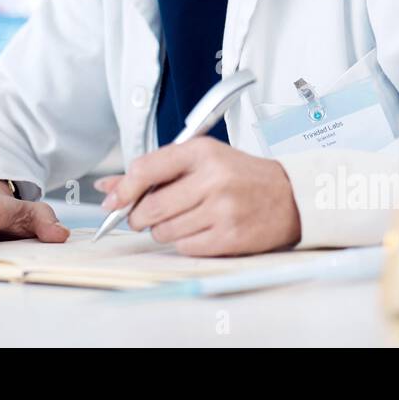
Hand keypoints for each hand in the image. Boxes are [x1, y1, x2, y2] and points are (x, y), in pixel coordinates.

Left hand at [94, 137, 300, 255]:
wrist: (289, 197)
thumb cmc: (240, 176)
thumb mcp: (201, 159)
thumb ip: (154, 170)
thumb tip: (109, 187)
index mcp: (201, 152)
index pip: (145, 169)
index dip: (122, 189)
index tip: (113, 201)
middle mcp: (212, 179)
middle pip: (150, 207)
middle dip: (138, 216)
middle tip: (144, 215)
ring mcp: (221, 210)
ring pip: (164, 231)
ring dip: (163, 230)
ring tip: (183, 218)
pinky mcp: (228, 237)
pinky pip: (184, 247)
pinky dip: (183, 242)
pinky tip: (198, 230)